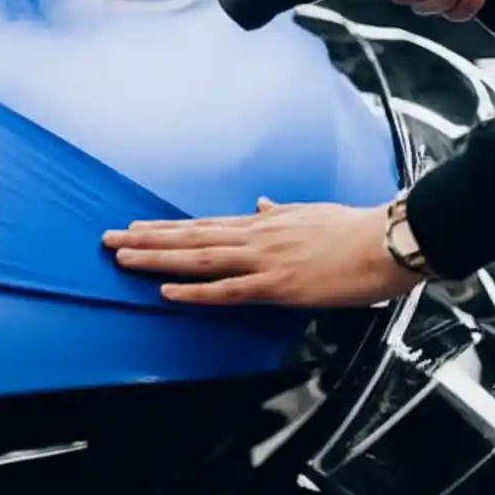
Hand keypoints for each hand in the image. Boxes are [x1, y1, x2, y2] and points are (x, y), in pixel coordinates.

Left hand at [101, 197, 424, 307]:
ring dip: (158, 258)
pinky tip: (166, 292)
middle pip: (190, 237)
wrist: (386, 241)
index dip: (166, 228)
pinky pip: (226, 291)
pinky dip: (194, 292)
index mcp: (264, 222)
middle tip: (108, 239)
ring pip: (198, 259)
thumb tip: (260, 203)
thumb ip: (280, 212)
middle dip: (146, 239)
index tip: (135, 227)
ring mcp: (263, 259)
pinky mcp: (277, 285)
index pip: (203, 225)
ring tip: (123, 257)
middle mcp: (256, 236)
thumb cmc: (355, 230)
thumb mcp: (310, 213)